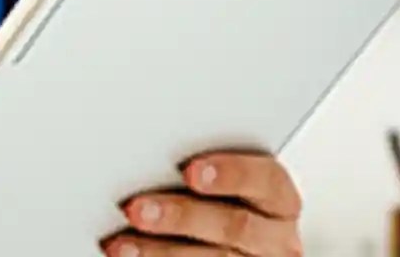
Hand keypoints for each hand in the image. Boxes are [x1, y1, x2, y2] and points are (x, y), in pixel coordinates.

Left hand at [104, 152, 303, 255]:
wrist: (220, 244)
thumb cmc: (213, 203)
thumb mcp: (215, 184)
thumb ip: (194, 169)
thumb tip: (145, 152)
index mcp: (277, 200)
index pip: (266, 180)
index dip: (231, 173)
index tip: (190, 170)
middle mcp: (276, 238)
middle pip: (235, 225)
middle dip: (182, 216)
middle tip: (136, 209)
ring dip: (161, 252)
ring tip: (121, 246)